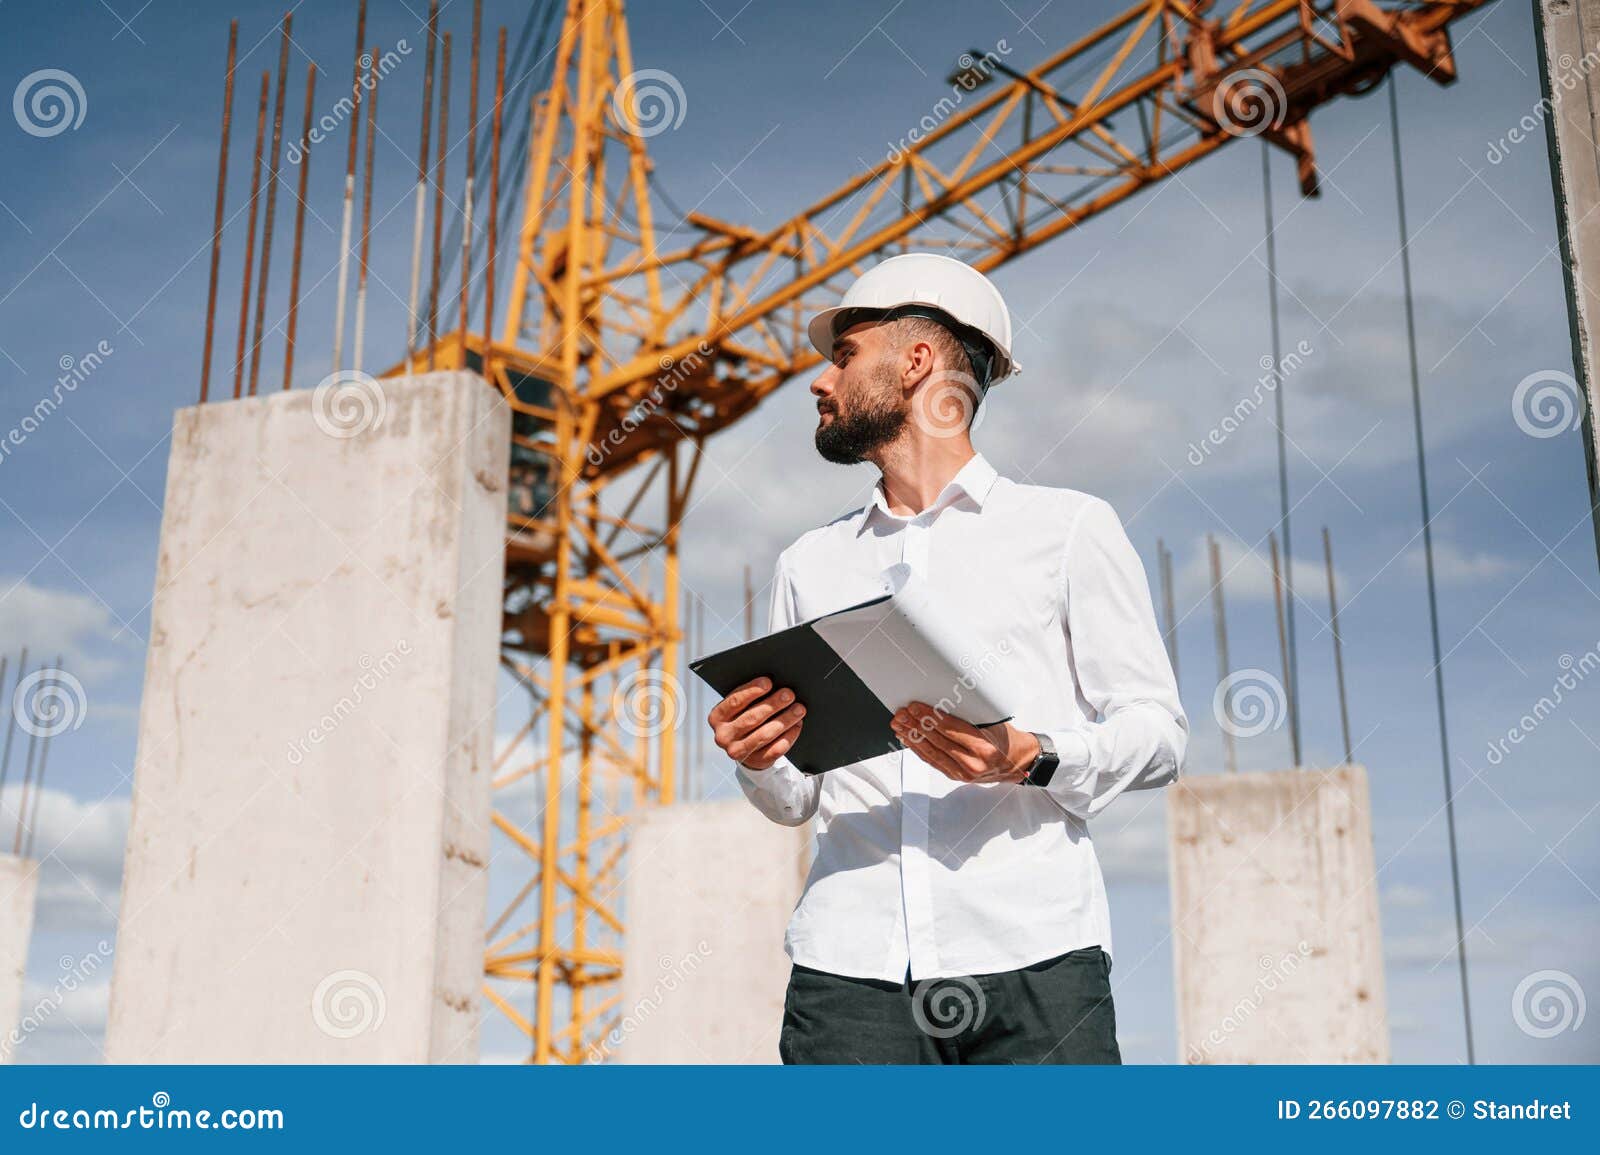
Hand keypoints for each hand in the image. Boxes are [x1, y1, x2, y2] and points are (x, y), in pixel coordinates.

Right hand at [708, 676, 806, 770]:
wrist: (745, 747)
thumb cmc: (745, 717)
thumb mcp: (740, 707)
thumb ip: (749, 695)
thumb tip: (772, 683)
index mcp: (717, 717)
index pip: (734, 702)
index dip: (752, 691)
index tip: (768, 683)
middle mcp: (723, 736)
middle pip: (752, 718)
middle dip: (773, 704)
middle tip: (789, 694)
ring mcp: (738, 751)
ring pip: (765, 734)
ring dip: (785, 720)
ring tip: (798, 709)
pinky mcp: (755, 762)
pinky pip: (775, 749)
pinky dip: (789, 736)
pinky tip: (797, 725)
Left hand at [890, 701, 1036, 783]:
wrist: (1016, 763)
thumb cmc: (1005, 738)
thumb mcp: (994, 721)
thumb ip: (969, 715)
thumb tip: (941, 701)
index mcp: (983, 746)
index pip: (949, 728)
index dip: (929, 717)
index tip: (915, 707)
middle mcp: (973, 762)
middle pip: (937, 740)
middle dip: (916, 725)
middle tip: (901, 713)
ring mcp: (963, 772)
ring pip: (931, 752)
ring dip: (912, 737)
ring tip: (899, 724)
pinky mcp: (956, 776)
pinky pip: (932, 761)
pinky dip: (918, 749)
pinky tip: (907, 739)